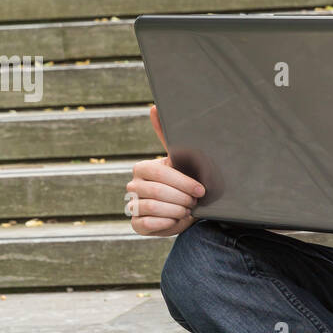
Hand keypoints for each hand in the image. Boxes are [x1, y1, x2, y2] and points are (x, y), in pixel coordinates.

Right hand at [126, 105, 204, 236]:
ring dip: (177, 210)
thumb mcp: (182, 161)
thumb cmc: (185, 182)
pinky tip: (178, 219)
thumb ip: (168, 136)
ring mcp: (132, 205)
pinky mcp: (136, 224)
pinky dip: (168, 223)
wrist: (187, 209)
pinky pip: (148, 224)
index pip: (160, 173)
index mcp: (142, 168)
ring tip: (187, 210)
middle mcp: (133, 185)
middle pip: (157, 192)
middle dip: (182, 198)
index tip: (201, 190)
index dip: (183, 183)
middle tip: (195, 202)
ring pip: (154, 208)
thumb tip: (153, 107)